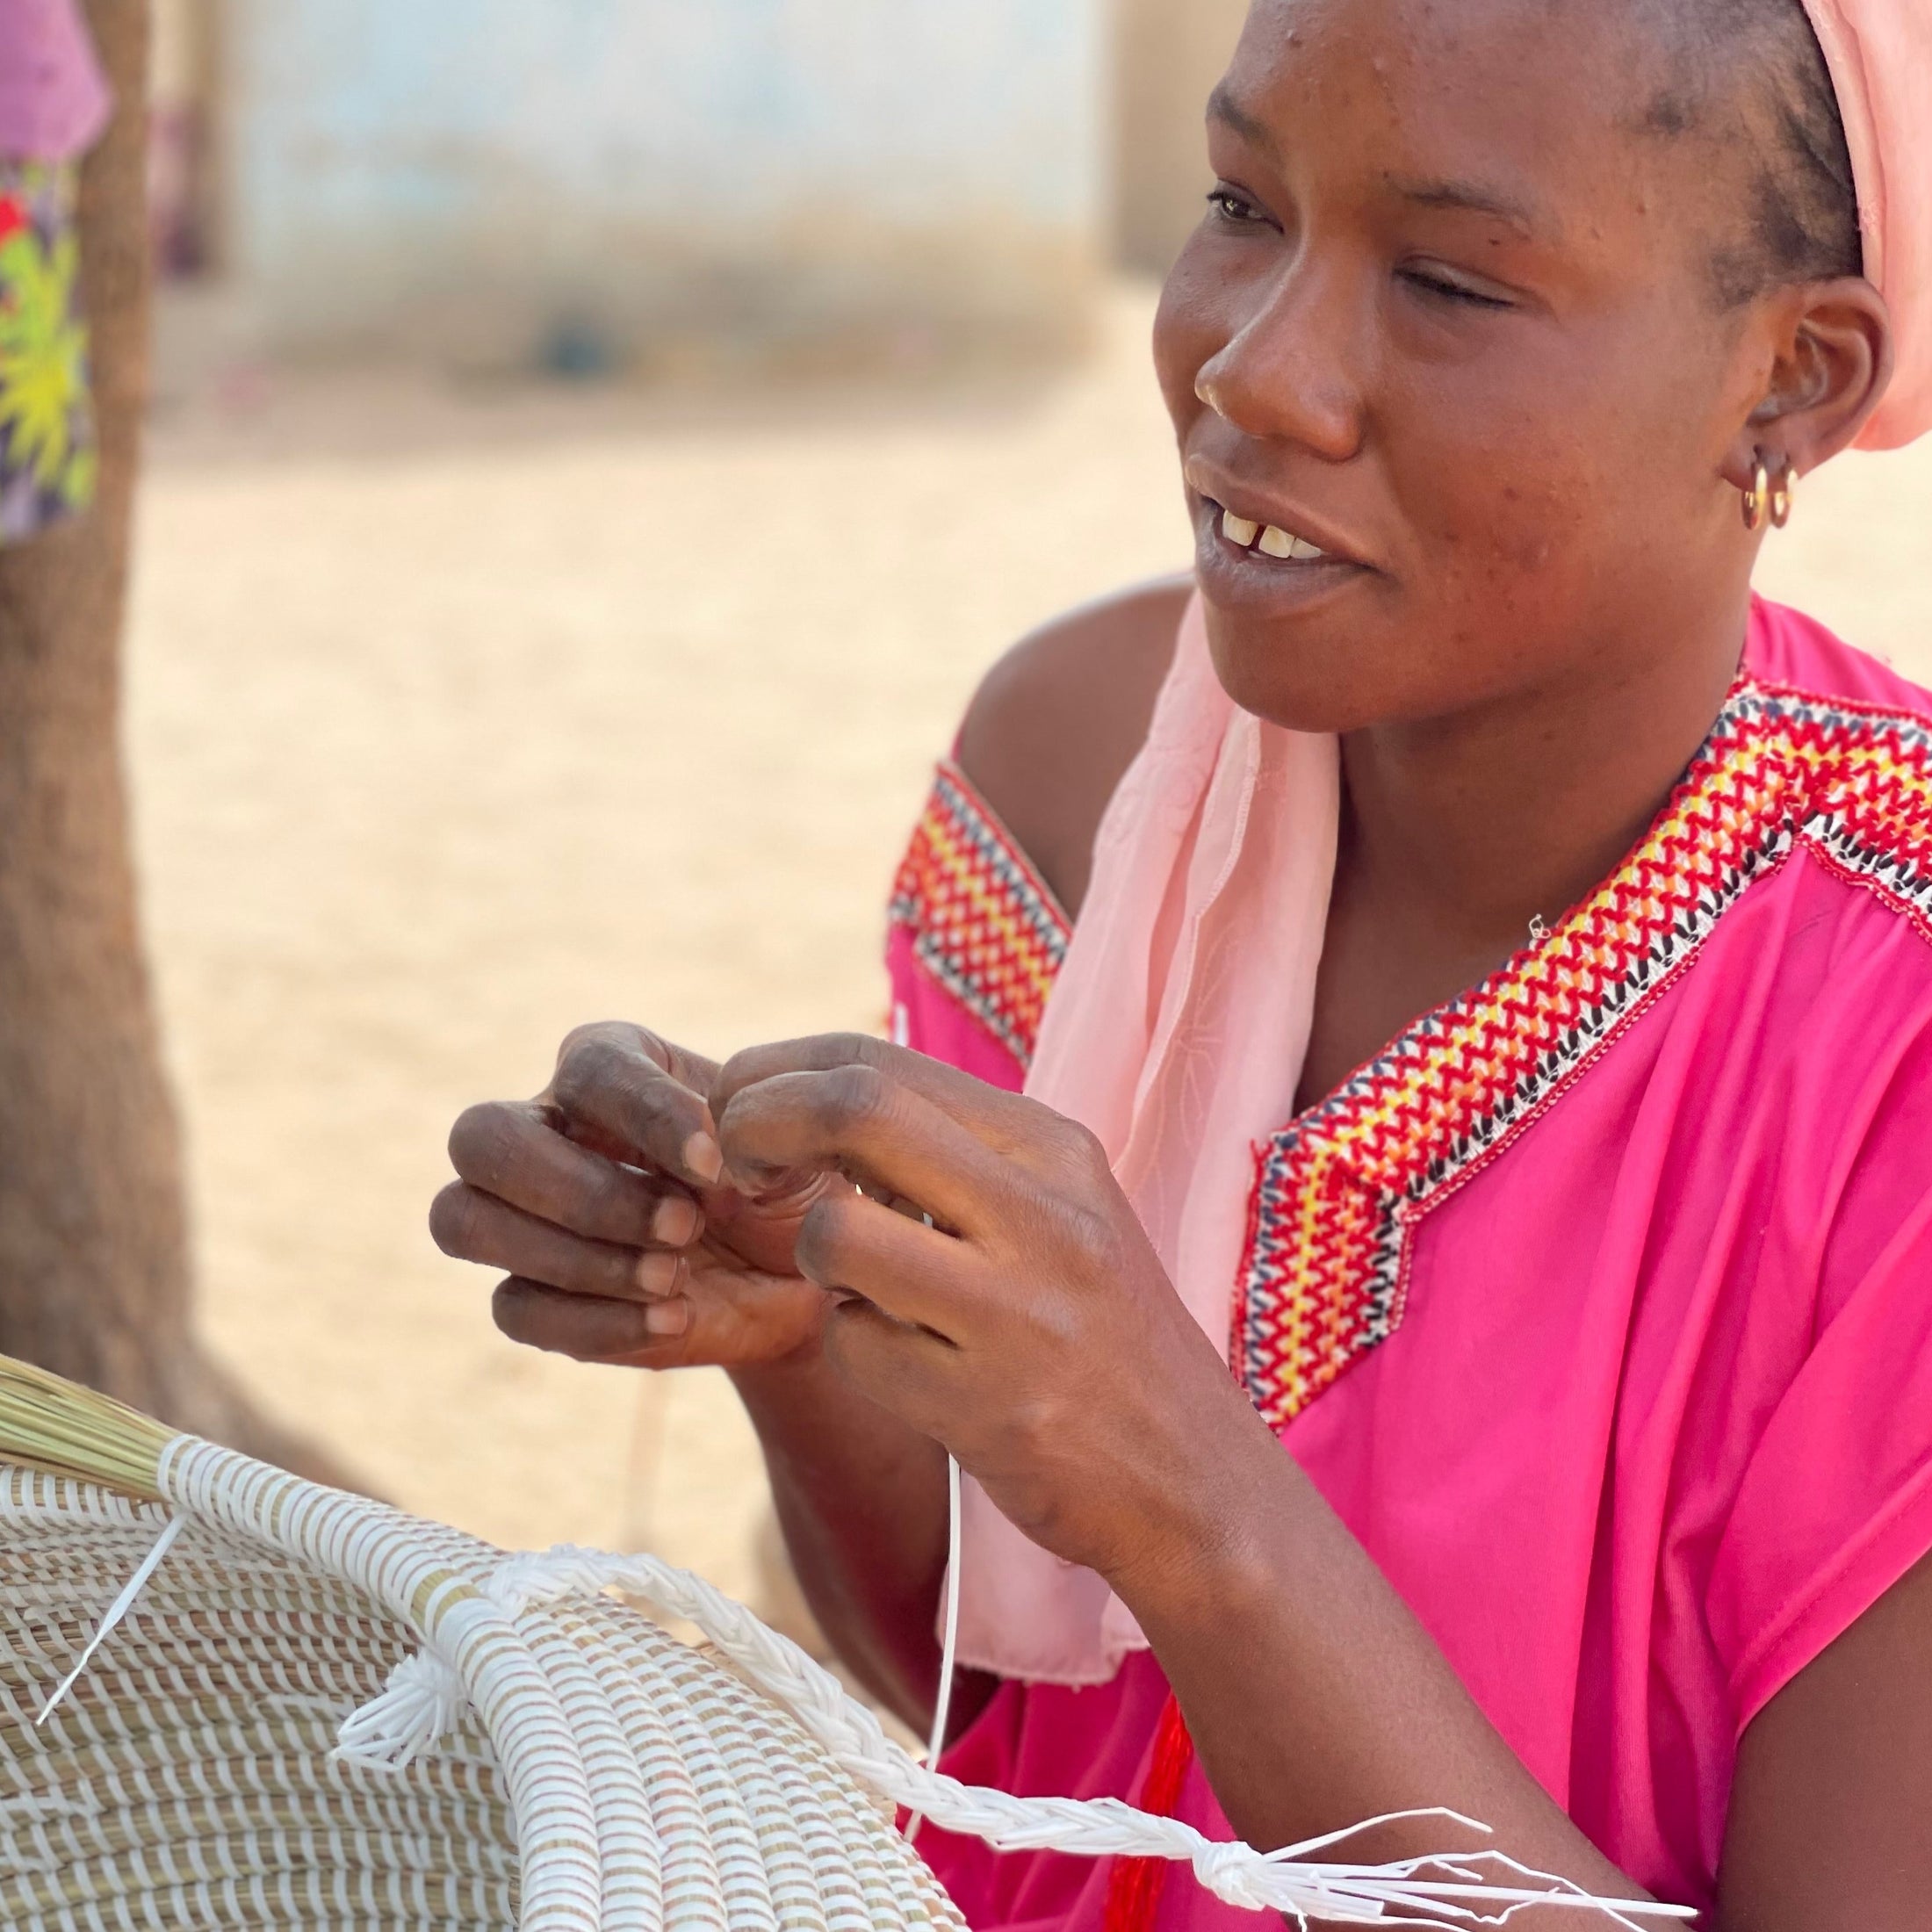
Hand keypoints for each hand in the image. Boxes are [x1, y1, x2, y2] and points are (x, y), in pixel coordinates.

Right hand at [432, 1022, 843, 1369]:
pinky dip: (598, 1321)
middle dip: (583, 1192)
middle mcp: (545, 1129)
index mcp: (608, 1067)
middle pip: (483, 1138)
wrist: (799, 1277)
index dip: (645, 1115)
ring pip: (464, 1220)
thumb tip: (700, 1158)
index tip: (712, 1163)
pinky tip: (674, 1318)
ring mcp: (522, 1216)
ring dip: (575, 1257)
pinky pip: (514, 1308)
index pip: (589, 1068)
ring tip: (675, 1276)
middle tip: (683, 1227)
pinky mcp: (532, 1295)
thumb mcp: (793, 1146)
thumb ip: (756, 1131)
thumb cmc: (788, 1186)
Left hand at [709, 1034, 1262, 1587]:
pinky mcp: (991, 1407)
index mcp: (1054, 1148)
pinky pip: (855, 1347)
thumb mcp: (1059, 1212)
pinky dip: (854, 1347)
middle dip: (757, 1126)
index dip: (778, 1074)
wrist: (1193, 1479)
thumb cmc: (1102, 1334)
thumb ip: (955, 1154)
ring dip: (812, 1257)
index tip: (746, 1112)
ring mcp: (1020, 1311)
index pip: (878, 1061)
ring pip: (837, 1234)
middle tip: (736, 1169)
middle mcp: (1045, 1212)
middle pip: (853, 1108)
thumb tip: (812, 1095)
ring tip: (857, 1285)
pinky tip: (907, 1364)